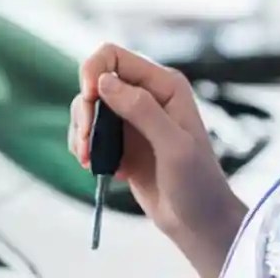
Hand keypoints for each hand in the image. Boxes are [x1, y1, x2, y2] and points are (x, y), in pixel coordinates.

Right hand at [67, 44, 245, 275]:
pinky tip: (98, 167)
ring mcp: (131, 118)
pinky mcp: (120, 140)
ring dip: (81, 131)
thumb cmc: (197, 184)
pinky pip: (89, 131)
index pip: (113, 57)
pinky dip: (83, 146)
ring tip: (89, 160)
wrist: (199, 222)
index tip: (88, 102)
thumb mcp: (173, 146)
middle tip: (85, 143)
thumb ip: (142, 110)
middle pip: (95, 81)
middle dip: (84, 110)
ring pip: (88, 107)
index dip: (93, 73)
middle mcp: (146, 94)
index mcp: (164, 85)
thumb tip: (104, 82)